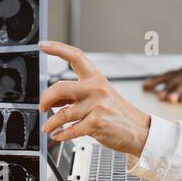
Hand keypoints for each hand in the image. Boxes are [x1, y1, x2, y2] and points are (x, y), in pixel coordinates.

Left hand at [40, 41, 151, 155]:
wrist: (140, 130)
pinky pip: (71, 129)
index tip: (43, 45)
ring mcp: (97, 106)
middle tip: (42, 107)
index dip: (58, 48)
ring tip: (47, 127)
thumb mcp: (100, 97)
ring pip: (63, 113)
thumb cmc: (117, 113)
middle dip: (45, 99)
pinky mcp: (97, 123)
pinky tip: (58, 135)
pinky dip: (61, 135)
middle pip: (60, 87)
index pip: (76, 56)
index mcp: (96, 78)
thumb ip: (77, 95)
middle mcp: (96, 89)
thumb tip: (52, 101)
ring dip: (51, 123)